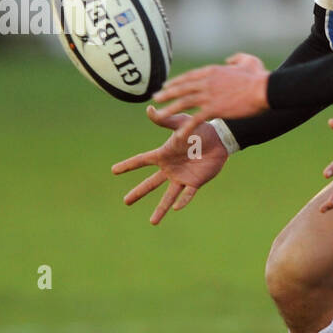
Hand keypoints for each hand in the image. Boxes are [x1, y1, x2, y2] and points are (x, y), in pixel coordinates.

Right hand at [112, 105, 228, 223]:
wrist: (219, 139)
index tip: (113, 171)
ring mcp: (182, 177)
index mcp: (164, 155)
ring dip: (160, 209)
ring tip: (153, 222)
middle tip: (125, 202)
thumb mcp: (180, 124)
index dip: (128, 165)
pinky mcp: (195, 182)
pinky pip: (187, 194)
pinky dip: (182, 201)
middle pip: (151, 184)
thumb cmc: (199, 128)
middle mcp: (170, 169)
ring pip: (168, 196)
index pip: (142, 160)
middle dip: (138, 192)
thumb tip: (149, 109)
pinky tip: (176, 209)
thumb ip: (165, 121)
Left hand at [151, 53, 268, 139]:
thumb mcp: (248, 60)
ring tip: (160, 114)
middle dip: (167, 93)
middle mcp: (207, 82)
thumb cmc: (259, 76)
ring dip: (170, 108)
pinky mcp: (214, 108)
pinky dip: (186, 127)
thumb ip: (236, 58)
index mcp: (213, 71)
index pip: (189, 76)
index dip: (176, 81)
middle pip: (181, 88)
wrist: (264, 90)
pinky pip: (195, 119)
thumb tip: (229, 59)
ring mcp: (209, 95)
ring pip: (183, 102)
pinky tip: (179, 134)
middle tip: (156, 98)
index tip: (167, 85)